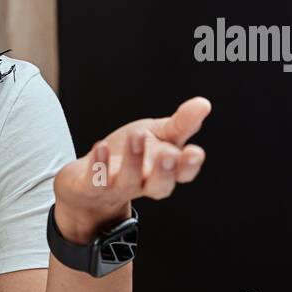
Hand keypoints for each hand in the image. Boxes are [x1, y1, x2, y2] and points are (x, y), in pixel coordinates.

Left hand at [53, 97, 211, 243]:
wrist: (88, 180)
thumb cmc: (130, 155)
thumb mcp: (158, 135)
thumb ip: (181, 124)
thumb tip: (203, 104)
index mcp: (163, 171)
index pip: (182, 173)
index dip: (189, 165)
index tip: (195, 152)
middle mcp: (143, 183)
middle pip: (159, 186)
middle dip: (165, 171)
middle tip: (168, 154)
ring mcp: (117, 188)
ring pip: (128, 181)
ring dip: (133, 160)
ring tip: (136, 137)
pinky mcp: (91, 188)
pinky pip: (96, 180)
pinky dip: (100, 164)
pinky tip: (101, 146)